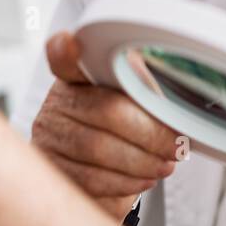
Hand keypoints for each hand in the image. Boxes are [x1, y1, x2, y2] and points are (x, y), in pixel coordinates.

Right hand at [30, 31, 181, 221]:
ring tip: (164, 165)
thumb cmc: (128, 129)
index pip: (64, 56)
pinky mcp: (53, 172)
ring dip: (142, 161)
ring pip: (98, 149)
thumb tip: (176, 103)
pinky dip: (126, 182)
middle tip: (174, 146)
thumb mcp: (139, 100)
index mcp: (80, 75)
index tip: (70, 43)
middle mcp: (58, 102)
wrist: (110, 170)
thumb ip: (147, 91)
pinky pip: (91, 179)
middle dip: (151, 133)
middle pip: (106, 110)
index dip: (65, 50)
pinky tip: (143, 178)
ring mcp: (49, 137)